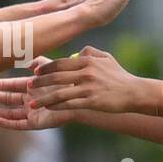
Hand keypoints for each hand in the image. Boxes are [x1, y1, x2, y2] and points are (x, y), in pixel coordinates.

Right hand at [0, 57, 72, 130]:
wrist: (78, 97)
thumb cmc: (67, 82)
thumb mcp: (51, 68)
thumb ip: (38, 62)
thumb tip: (24, 59)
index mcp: (34, 87)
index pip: (13, 86)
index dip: (0, 85)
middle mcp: (32, 100)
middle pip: (9, 99)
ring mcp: (34, 112)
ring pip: (10, 112)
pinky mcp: (37, 123)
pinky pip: (19, 124)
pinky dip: (7, 123)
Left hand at [27, 46, 148, 114]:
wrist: (135, 92)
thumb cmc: (119, 76)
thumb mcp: (106, 58)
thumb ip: (90, 52)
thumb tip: (76, 52)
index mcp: (88, 61)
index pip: (60, 63)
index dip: (45, 68)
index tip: (34, 72)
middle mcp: (86, 73)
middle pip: (56, 77)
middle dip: (39, 82)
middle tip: (27, 86)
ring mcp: (89, 88)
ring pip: (60, 93)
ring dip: (43, 99)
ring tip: (31, 104)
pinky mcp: (92, 101)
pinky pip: (69, 104)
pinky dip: (56, 107)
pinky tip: (48, 109)